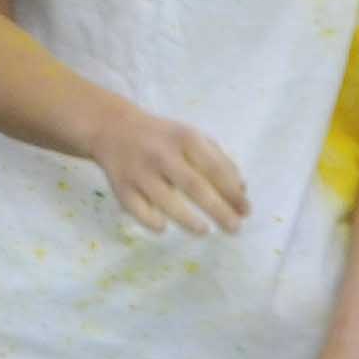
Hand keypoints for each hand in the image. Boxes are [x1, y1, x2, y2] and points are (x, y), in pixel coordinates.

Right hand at [91, 100, 247, 234]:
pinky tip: (163, 226)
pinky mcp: (120, 185)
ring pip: (166, 201)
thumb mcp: (193, 138)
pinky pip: (138, 210)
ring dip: (189, 221)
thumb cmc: (163, 138)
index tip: (246, 211)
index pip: (215, 168)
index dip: (233, 192)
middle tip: (234, 228)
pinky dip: (152, 221)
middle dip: (218, 211)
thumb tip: (241, 192)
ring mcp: (139, 170)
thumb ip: (219, 160)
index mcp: (185, 138)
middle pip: (195, 187)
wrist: (112, 128)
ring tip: (204, 230)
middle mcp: (161, 153)